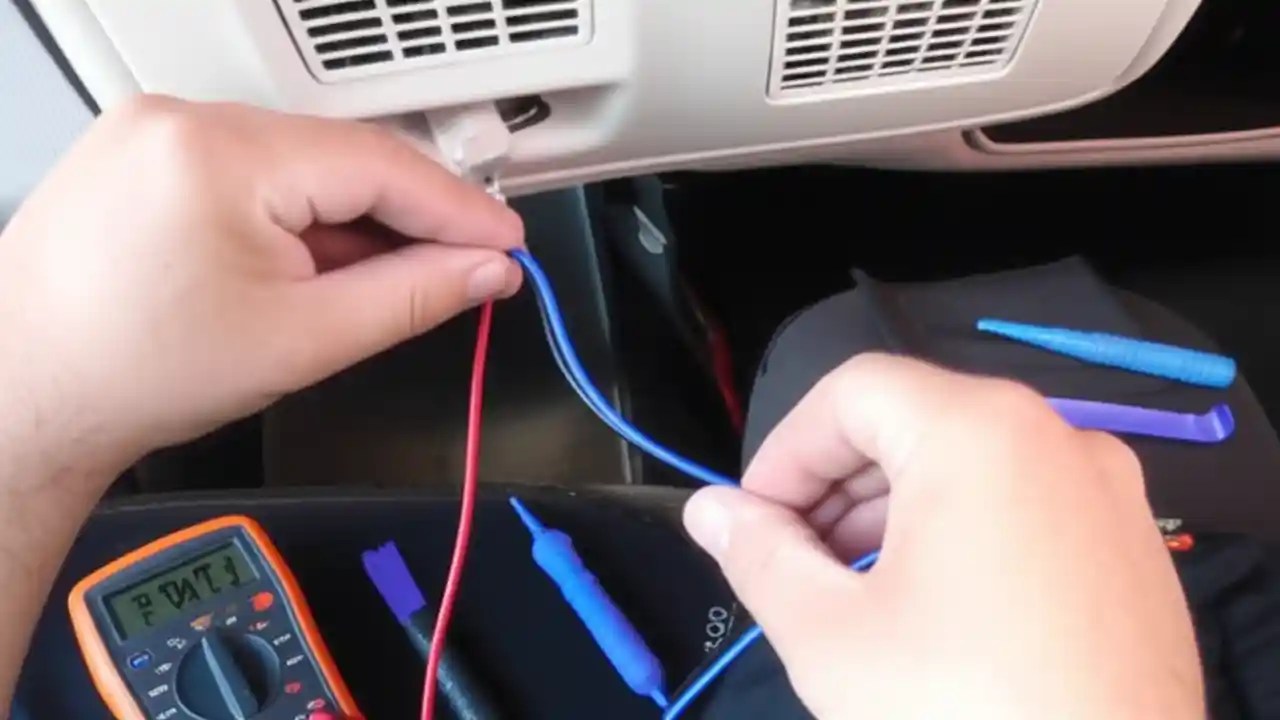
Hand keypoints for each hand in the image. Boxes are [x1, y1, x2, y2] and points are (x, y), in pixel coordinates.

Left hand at [0, 96, 521, 474]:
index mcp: (221, 156)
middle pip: (343, 158)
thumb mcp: (305, 341)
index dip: (458, 208)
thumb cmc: (133, 374)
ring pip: (301, 162)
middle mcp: (182, 121)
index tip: (506, 241)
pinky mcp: (144, 149)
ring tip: (374, 285)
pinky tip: (316, 263)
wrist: (26, 395)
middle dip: (408, 218)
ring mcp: (155, 129)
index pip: (381, 164)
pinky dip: (299, 213)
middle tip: (463, 268)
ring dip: (353, 218)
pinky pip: (254, 167)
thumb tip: (485, 269)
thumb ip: (413, 296)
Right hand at [684, 355, 1201, 718]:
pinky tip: (934, 611)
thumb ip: (757, 554)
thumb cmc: (960, 710)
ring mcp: (1108, 492)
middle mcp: (1057, 437)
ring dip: (893, 513)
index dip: (785, 452)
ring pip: (970, 465)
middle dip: (835, 486)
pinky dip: (961, 533)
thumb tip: (708, 510)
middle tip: (791, 561)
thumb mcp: (830, 634)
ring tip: (852, 591)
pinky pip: (1025, 506)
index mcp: (980, 431)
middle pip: (914, 421)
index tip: (751, 522)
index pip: (852, 392)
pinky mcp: (1134, 547)